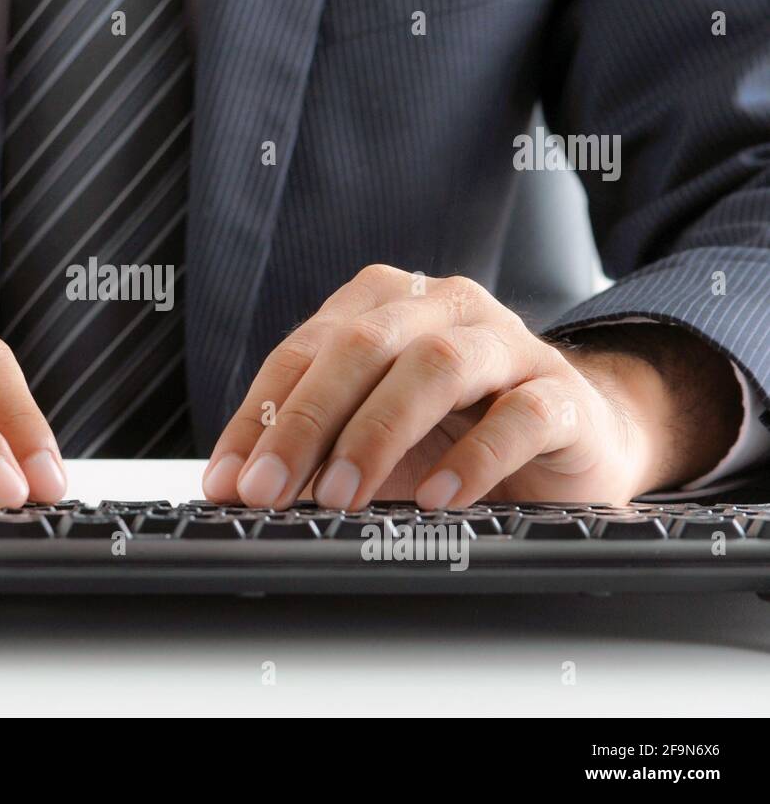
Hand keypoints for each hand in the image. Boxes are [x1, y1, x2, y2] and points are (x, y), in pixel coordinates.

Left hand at [202, 265, 740, 509]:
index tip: (227, 480)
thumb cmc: (457, 430)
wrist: (575, 434)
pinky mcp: (562, 394)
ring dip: (377, 432)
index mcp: (384, 304)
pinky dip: (473, 459)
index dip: (257, 415)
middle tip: (267, 491)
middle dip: (304, 422)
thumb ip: (313, 449)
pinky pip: (520, 416)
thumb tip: (236, 489)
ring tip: (342, 495)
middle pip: (361, 346)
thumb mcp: (373, 435)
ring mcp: (508, 344)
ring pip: (436, 366)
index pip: (304, 350)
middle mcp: (443, 308)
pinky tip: (437, 499)